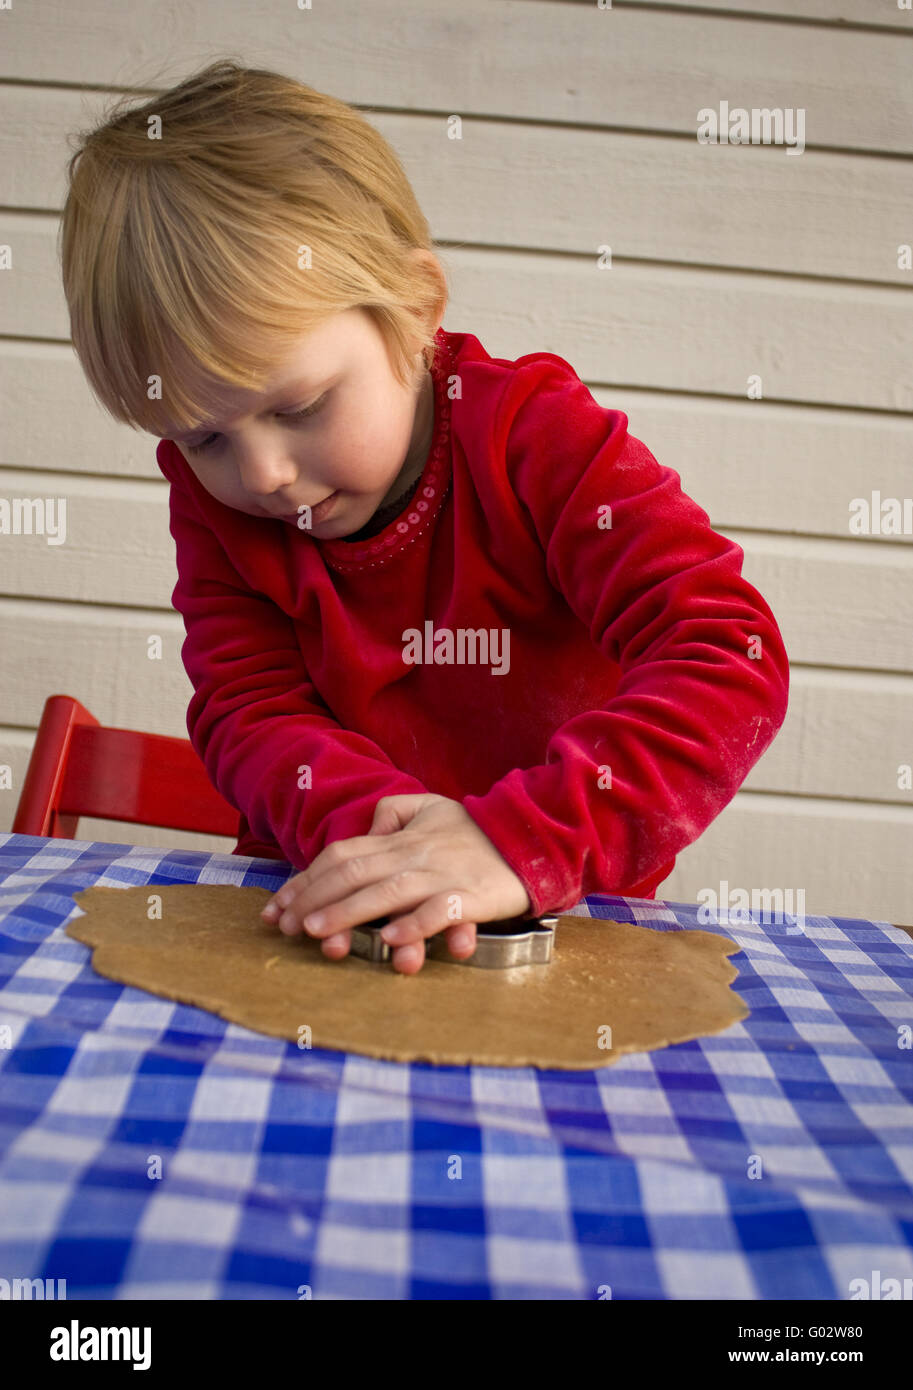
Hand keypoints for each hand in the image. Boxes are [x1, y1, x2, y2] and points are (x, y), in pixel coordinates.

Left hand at [260, 793, 530, 973]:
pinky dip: (415, 924)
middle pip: (354, 872)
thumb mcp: (431, 806)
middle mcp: (413, 855)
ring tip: (319, 933)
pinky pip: (440, 910)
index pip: (341, 854)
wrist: (532, 837)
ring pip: (388, 892)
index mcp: (399, 838)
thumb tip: (366, 825)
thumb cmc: (476, 831)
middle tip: (285, 926)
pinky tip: (391, 941)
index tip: (277, 908)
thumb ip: (393, 812)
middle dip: (314, 899)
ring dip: (349, 912)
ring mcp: (442, 875)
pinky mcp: (471, 896)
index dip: (305, 880)